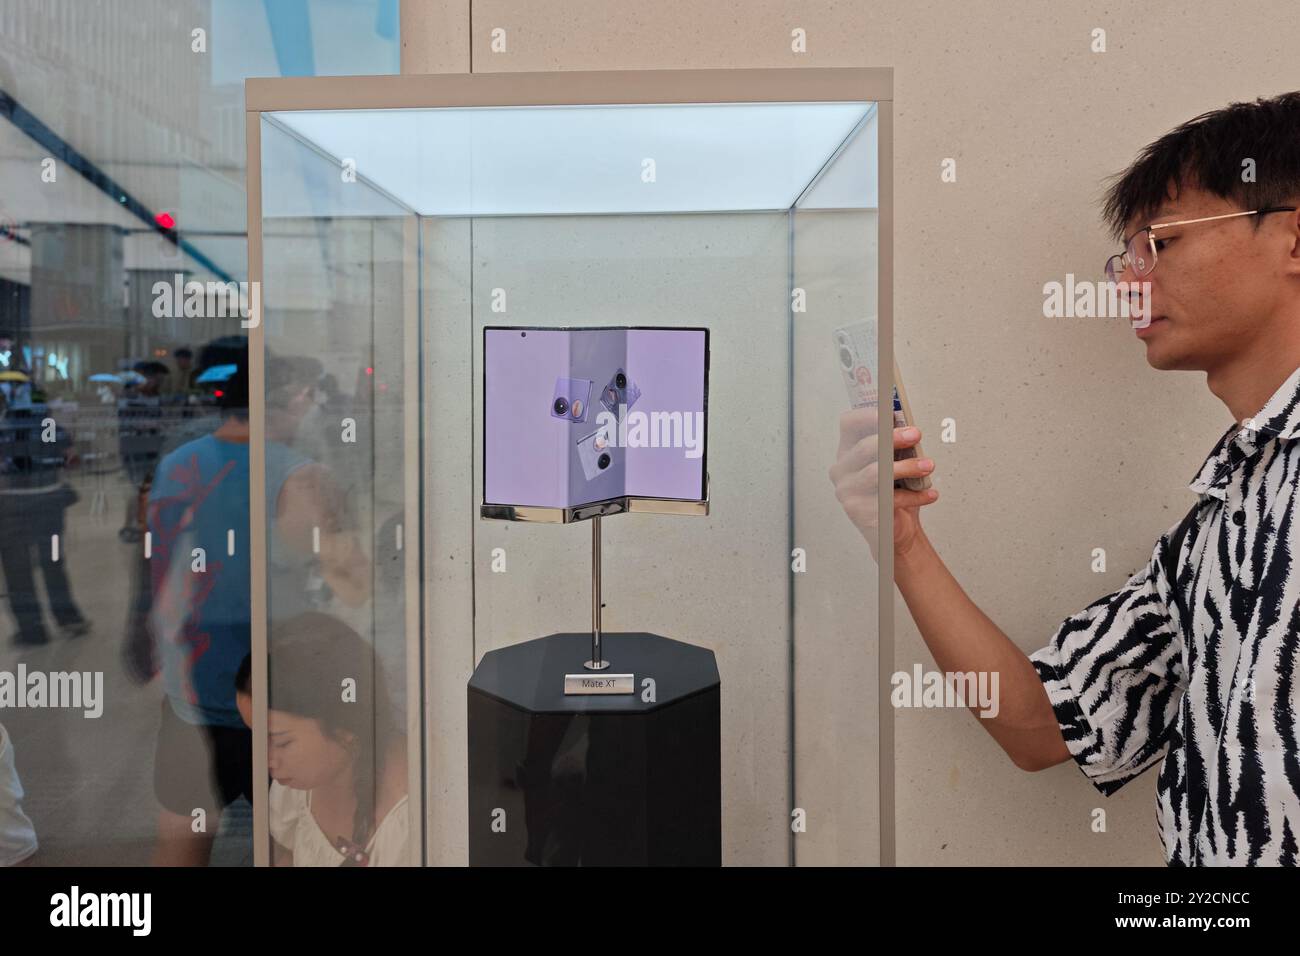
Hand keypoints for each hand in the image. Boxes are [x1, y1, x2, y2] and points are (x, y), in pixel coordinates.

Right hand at [829, 406, 938, 560]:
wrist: (893, 535)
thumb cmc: (893, 495)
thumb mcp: (893, 466)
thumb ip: (895, 447)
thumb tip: (909, 426)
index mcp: (847, 453)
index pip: (848, 425)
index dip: (867, 415)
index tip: (889, 413)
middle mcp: (842, 471)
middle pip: (865, 448)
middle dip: (893, 438)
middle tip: (916, 434)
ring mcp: (848, 492)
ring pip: (876, 473)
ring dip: (907, 467)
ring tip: (928, 466)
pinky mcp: (860, 512)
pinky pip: (890, 499)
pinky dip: (915, 495)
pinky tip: (930, 494)